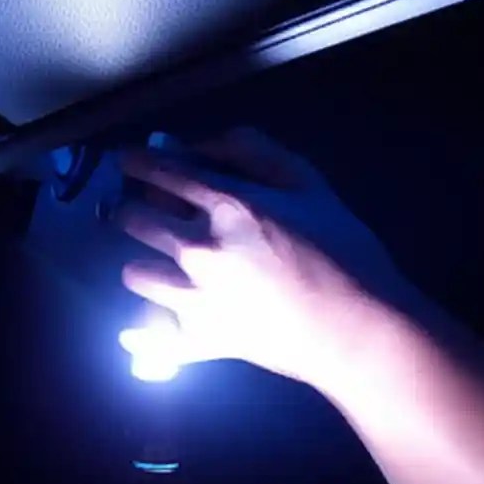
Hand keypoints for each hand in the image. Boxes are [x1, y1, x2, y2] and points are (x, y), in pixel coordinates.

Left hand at [114, 128, 403, 386]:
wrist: (359, 328)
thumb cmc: (343, 250)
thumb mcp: (308, 183)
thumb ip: (251, 152)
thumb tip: (193, 144)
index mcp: (229, 205)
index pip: (159, 172)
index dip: (134, 162)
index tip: (124, 161)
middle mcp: (200, 248)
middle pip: (133, 219)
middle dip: (132, 209)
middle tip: (140, 213)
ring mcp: (194, 297)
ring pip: (133, 273)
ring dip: (142, 264)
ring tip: (157, 267)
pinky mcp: (198, 340)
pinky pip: (149, 334)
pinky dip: (145, 330)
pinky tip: (144, 327)